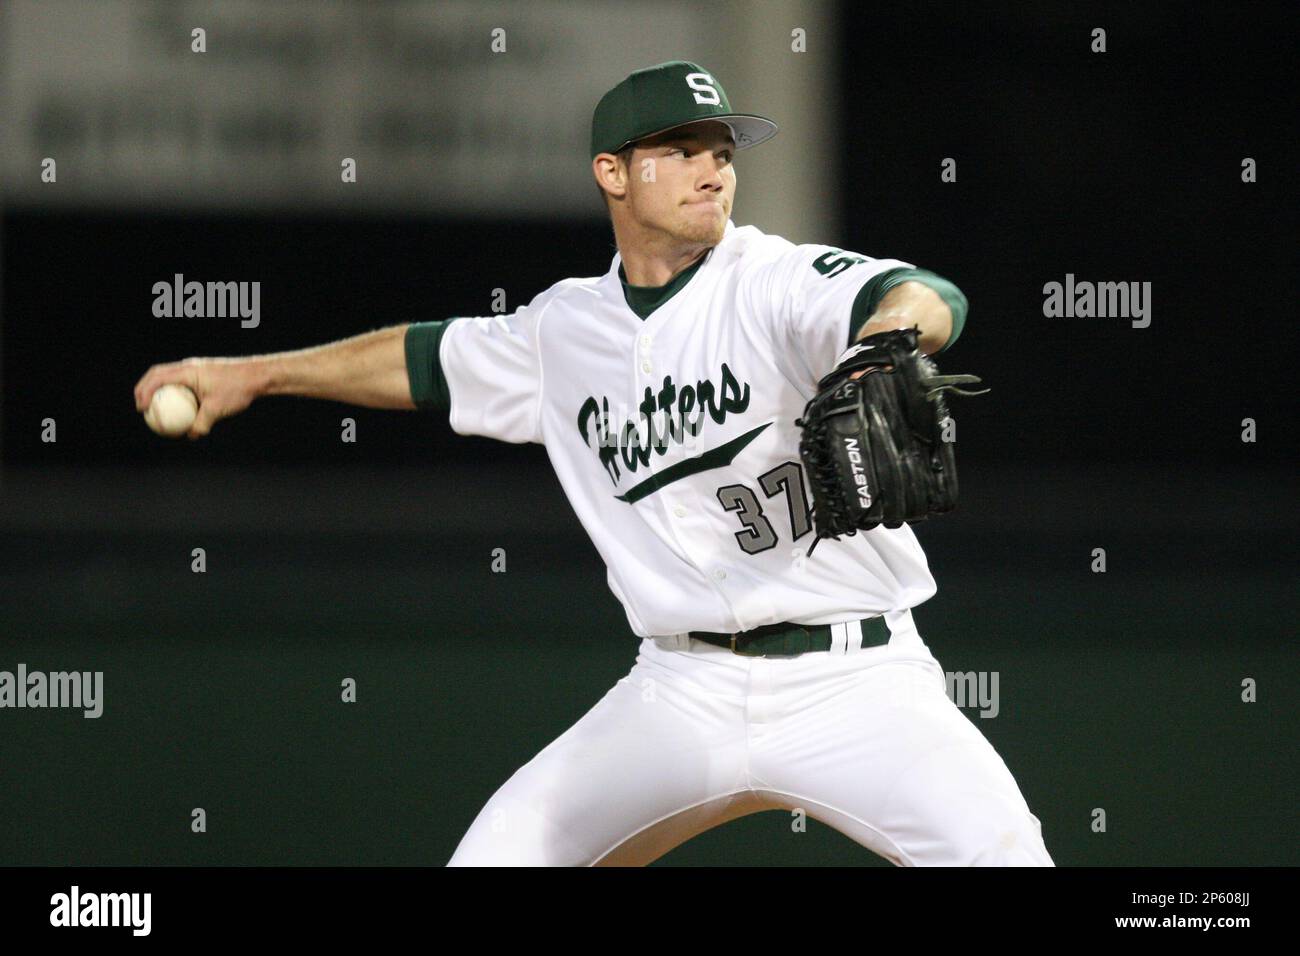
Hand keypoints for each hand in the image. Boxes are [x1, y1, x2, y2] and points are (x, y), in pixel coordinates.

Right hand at [133, 357, 263, 438]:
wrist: (257, 376)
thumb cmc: (237, 389)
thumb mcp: (217, 409)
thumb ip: (201, 423)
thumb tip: (191, 435)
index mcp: (187, 370)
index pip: (158, 378)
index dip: (145, 392)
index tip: (142, 408)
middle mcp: (189, 366)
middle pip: (158, 374)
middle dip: (145, 388)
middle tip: (141, 407)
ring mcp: (196, 369)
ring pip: (170, 377)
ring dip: (159, 390)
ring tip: (155, 408)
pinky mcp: (203, 374)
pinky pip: (183, 383)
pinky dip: (176, 393)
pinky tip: (179, 410)